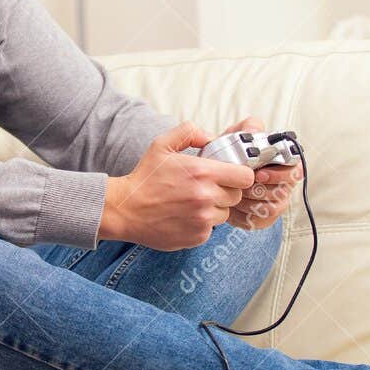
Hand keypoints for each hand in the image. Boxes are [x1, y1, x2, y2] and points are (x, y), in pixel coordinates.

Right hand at [100, 122, 255, 250]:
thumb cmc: (145, 177)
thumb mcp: (162, 144)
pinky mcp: (197, 237)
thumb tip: (211, 137)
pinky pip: (211, 229)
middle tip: (205, 188)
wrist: (125, 210)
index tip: (229, 175)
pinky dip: (201, 224)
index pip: (245, 177)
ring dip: (214, 209)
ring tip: (191, 203)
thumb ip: (189, 132)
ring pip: (225, 214)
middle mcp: (206, 197)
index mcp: (203, 172)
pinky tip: (184, 216)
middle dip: (225, 191)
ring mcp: (203, 220)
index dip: (239, 175)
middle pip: (236, 196)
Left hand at [219, 116, 302, 230]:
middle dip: (258, 189)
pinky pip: (257, 221)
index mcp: (283, 164)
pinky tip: (232, 206)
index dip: (279, 175)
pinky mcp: (263, 218)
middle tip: (241, 185)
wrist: (217, 174)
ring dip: (249, 202)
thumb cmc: (233, 153)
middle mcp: (283, 185)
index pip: (296, 171)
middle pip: (281, 192)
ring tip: (234, 193)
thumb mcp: (238, 134)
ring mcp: (275, 203)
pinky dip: (242, 215)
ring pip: (269, 208)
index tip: (260, 174)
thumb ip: (248, 127)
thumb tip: (253, 131)